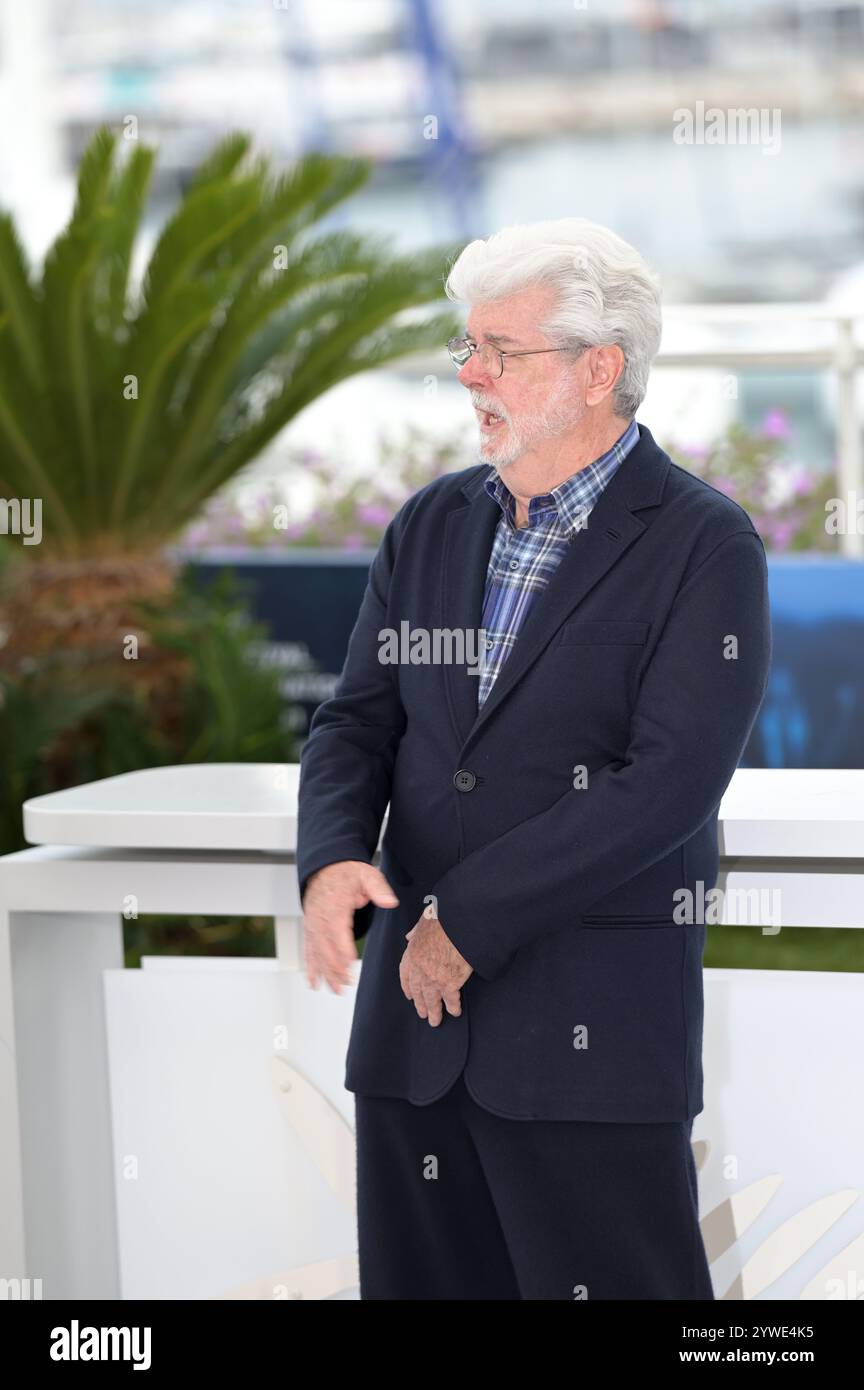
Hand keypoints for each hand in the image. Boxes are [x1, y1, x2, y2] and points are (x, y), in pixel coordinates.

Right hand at [302, 860, 398, 992]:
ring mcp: (312, 925)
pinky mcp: (310, 930)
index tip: (350, 963)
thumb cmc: (348, 874)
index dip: (342, 947)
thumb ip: (378, 889)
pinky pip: (308, 951)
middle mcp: (319, 917)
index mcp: (334, 905)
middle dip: (335, 967)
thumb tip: (390, 901)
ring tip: (336, 990)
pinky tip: (315, 984)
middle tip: (348, 983)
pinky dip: (311, 968)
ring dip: (325, 972)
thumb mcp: (367, 875)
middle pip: (325, 946)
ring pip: (316, 952)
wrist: (326, 868)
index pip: (337, 929)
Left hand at [399, 912, 472, 1026]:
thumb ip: (415, 931)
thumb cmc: (443, 917)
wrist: (459, 921)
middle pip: (418, 991)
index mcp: (412, 952)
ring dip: (434, 1012)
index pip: (405, 975)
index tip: (410, 996)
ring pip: (432, 1000)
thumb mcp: (423, 920)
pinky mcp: (450, 982)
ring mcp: (434, 977)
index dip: (408, 987)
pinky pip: (451, 999)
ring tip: (435, 1021)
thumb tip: (408, 936)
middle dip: (420, 1004)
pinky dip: (453, 1007)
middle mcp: (420, 968)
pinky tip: (455, 1012)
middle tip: (423, 1014)